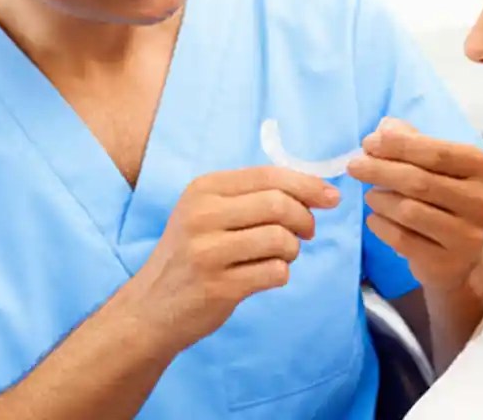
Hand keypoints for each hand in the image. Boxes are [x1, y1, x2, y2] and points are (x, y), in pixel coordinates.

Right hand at [126, 167, 340, 350]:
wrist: (152, 306)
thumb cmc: (191, 254)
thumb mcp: (208, 213)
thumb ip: (253, 197)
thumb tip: (316, 191)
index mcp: (203, 189)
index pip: (269, 176)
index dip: (307, 185)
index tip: (331, 198)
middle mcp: (202, 215)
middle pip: (279, 205)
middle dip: (305, 219)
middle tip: (307, 233)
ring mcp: (208, 252)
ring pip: (280, 239)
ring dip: (293, 250)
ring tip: (280, 256)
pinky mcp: (219, 287)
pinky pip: (275, 273)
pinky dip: (281, 274)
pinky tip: (264, 276)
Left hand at [349, 118, 482, 289]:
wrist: (459, 255)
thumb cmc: (442, 198)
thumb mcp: (434, 164)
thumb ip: (410, 140)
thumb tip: (384, 129)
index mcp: (479, 168)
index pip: (436, 152)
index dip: (398, 145)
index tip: (369, 143)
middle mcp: (480, 201)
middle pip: (419, 181)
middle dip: (380, 170)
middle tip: (354, 166)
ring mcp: (466, 235)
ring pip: (409, 211)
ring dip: (380, 199)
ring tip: (371, 195)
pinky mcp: (446, 262)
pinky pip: (401, 239)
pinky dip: (380, 225)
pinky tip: (375, 218)